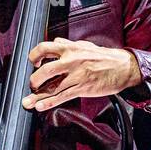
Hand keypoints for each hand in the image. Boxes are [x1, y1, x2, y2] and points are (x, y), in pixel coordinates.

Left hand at [21, 38, 141, 111]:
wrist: (123, 67)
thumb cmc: (105, 57)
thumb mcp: (85, 46)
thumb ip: (68, 45)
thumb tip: (56, 42)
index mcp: (70, 49)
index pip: (45, 48)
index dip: (34, 55)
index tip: (33, 62)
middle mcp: (71, 61)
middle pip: (45, 70)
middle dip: (34, 80)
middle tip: (32, 84)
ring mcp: (76, 76)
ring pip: (52, 87)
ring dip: (37, 96)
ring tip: (27, 102)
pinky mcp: (82, 88)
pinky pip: (62, 97)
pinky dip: (50, 103)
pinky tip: (40, 107)